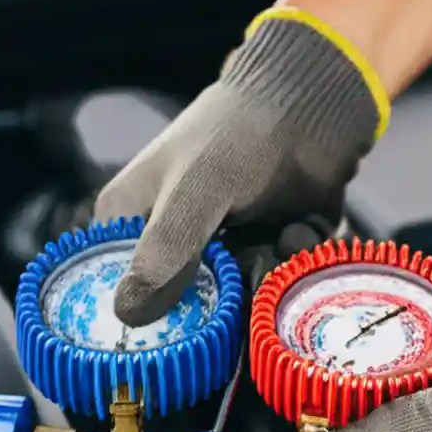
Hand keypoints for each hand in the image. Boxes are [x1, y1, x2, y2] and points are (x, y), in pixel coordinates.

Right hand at [94, 12, 382, 325]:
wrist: (308, 105)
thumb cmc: (236, 136)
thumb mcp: (193, 193)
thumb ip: (166, 251)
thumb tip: (127, 314)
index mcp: (132, 221)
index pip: (123, 288)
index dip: (150, 313)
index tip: (181, 325)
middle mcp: (174, 238)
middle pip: (189, 302)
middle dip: (225, 296)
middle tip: (247, 268)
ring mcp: (224, 242)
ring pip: (241, 292)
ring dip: (266, 274)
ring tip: (277, 243)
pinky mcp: (268, 244)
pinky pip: (279, 275)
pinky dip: (292, 256)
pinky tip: (299, 227)